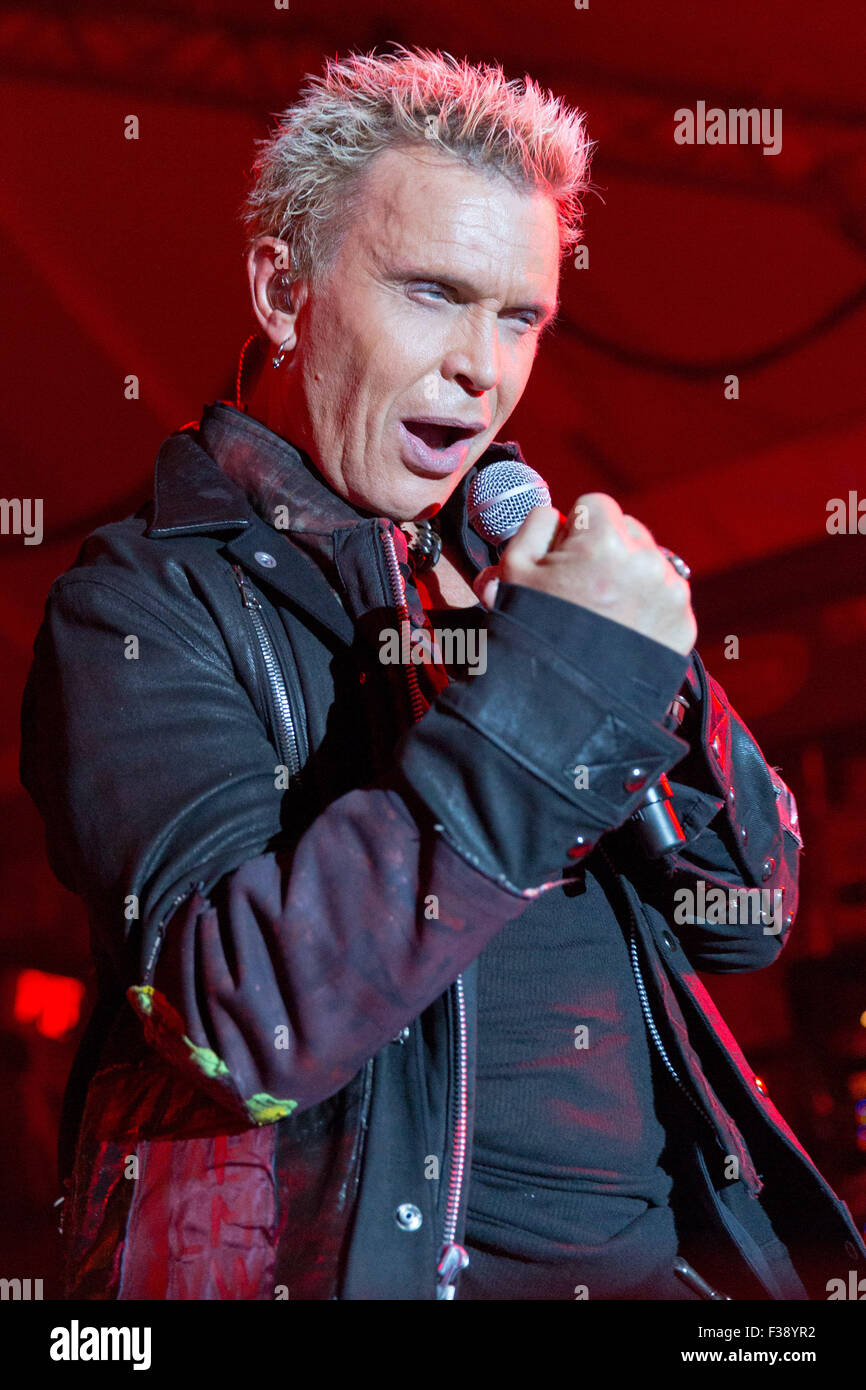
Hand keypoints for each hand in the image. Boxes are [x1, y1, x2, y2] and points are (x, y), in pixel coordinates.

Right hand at [472, 493, 696, 655]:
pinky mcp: (683, 623)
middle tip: (582, 589)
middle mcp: (646, 560)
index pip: (595, 505)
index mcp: (605, 541)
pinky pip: (665, 596)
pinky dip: (647, 608)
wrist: (564, 704)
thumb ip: (535, 525)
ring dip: (629, 578)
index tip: (564, 559)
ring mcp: (670, 593)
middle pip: (628, 530)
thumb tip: (557, 515)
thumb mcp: (513, 572)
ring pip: (649, 562)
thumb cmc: (534, 635)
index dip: (574, 531)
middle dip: (607, 550)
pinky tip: (622, 630)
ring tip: (602, 614)